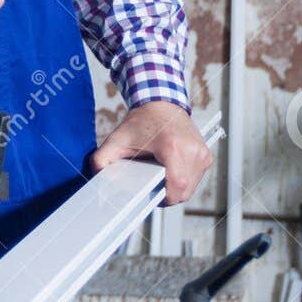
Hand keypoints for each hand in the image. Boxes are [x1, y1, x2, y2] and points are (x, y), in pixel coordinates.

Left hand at [90, 101, 212, 204]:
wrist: (161, 103)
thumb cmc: (143, 121)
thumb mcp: (117, 139)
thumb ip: (102, 159)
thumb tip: (95, 176)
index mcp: (173, 147)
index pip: (177, 187)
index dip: (165, 199)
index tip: (153, 196)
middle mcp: (192, 150)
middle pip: (184, 191)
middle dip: (168, 195)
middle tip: (153, 185)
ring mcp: (202, 153)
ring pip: (191, 187)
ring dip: (176, 188)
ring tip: (161, 176)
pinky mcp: (206, 155)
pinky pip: (196, 178)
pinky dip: (184, 180)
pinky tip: (171, 170)